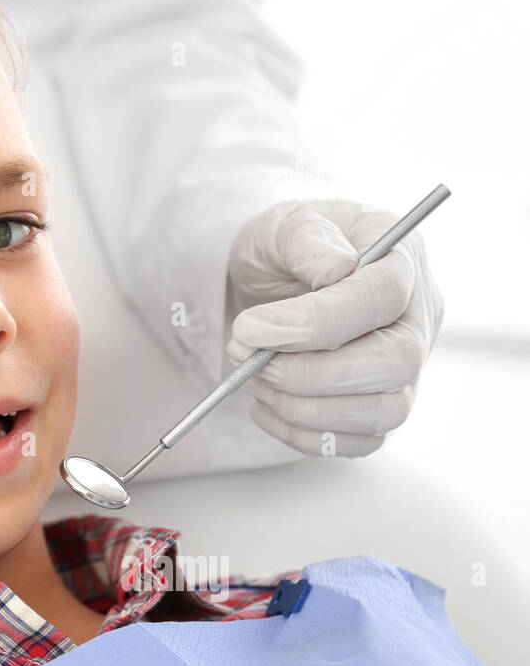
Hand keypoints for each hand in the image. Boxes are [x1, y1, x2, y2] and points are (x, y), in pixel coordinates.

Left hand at [224, 198, 444, 456]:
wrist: (276, 275)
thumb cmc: (286, 246)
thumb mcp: (284, 224)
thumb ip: (308, 239)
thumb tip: (335, 271)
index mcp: (401, 259)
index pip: (381, 297)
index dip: (316, 322)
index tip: (250, 329)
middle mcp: (417, 317)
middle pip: (395, 363)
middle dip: (309, 373)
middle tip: (249, 358)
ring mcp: (408, 366)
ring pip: (385, 412)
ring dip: (305, 407)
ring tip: (254, 378)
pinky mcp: (382, 402)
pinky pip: (362, 441)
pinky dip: (305, 434)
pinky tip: (265, 406)